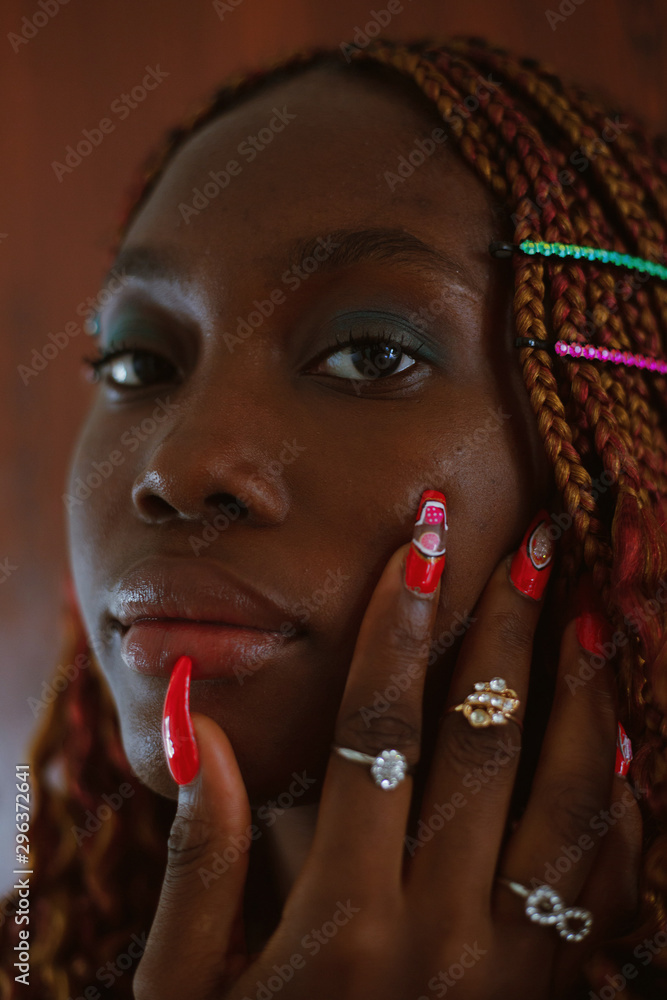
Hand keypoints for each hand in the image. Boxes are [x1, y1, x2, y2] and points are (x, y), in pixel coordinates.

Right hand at [133, 504, 641, 999]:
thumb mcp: (187, 990)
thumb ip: (202, 850)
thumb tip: (195, 711)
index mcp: (342, 918)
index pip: (379, 727)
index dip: (398, 624)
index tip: (420, 542)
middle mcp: (439, 931)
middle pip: (484, 741)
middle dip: (508, 626)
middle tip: (536, 537)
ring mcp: (508, 967)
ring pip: (563, 800)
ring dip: (582, 694)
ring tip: (592, 609)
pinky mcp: (546, 995)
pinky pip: (598, 881)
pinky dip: (611, 801)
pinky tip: (616, 739)